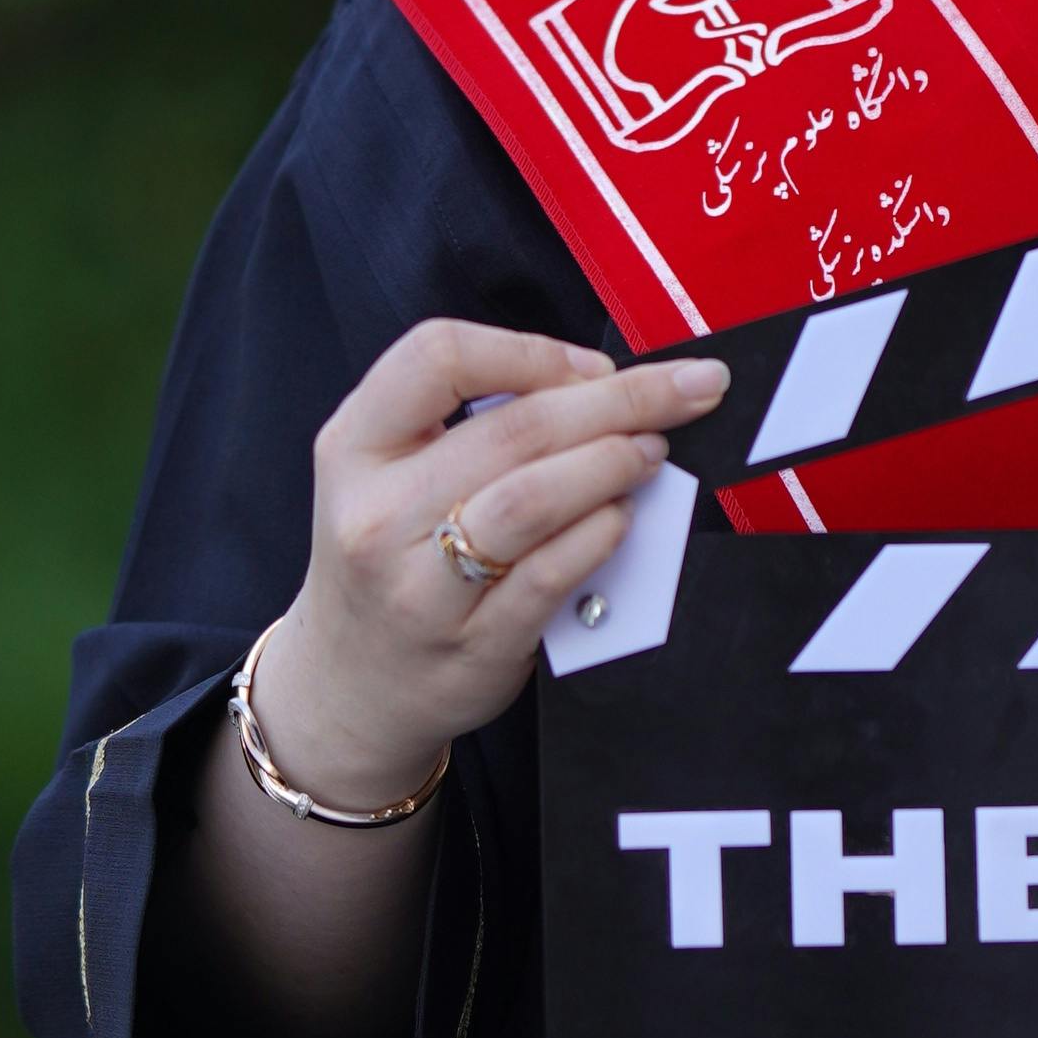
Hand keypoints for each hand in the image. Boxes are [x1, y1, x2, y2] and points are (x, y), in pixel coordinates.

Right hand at [249, 320, 728, 806]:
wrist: (352, 686)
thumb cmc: (391, 562)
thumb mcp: (389, 474)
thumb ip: (470, 423)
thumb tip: (598, 387)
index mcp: (355, 447)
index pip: (437, 357)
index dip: (530, 350)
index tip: (591, 366)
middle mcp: (378, 513)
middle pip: (515, 428)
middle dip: (619, 400)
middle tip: (684, 390)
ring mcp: (422, 587)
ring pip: (533, 498)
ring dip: (613, 463)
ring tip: (653, 451)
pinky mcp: (474, 644)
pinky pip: (552, 575)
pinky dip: (601, 535)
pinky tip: (624, 517)